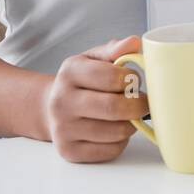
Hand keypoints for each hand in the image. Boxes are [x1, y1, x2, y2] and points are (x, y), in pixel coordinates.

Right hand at [42, 36, 148, 162]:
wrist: (50, 108)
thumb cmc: (80, 82)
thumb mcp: (92, 59)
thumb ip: (115, 50)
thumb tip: (134, 42)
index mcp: (69, 73)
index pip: (111, 76)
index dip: (132, 79)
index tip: (136, 81)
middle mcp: (61, 101)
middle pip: (114, 108)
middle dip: (138, 105)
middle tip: (144, 102)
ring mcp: (63, 129)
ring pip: (115, 132)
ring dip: (131, 124)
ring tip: (128, 115)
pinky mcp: (69, 151)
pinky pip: (110, 151)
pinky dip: (121, 141)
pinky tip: (115, 130)